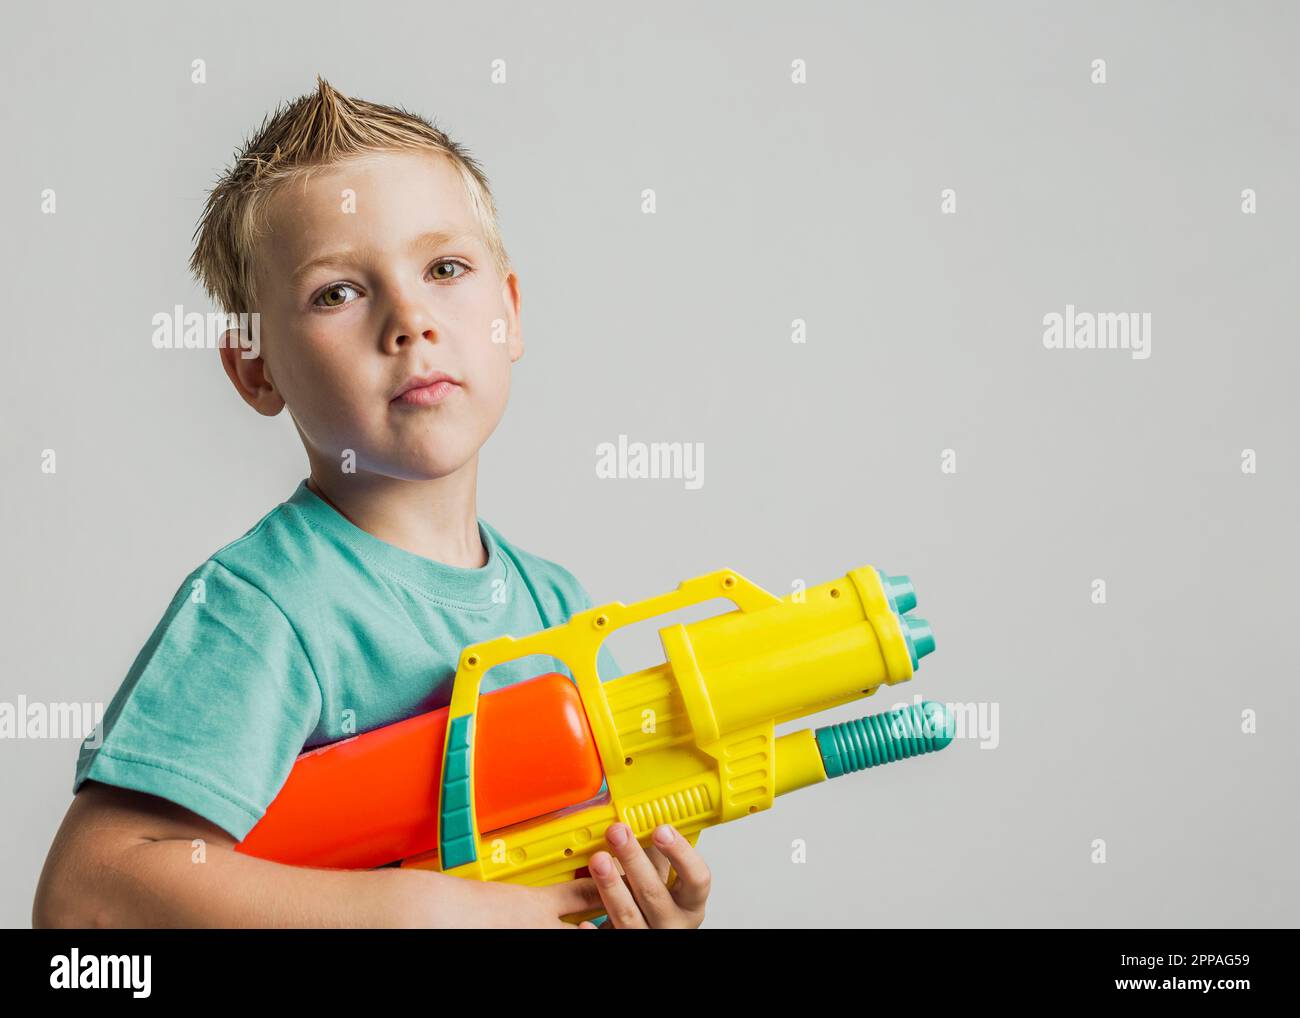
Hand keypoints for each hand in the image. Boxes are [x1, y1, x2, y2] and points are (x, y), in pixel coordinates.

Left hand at [578, 823, 708, 928]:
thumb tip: (646, 811)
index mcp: (690, 902)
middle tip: (617, 832)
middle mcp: (672, 922)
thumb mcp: (668, 880)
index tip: (661, 830)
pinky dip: (595, 931)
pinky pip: (608, 938)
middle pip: (654, 893)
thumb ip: (659, 854)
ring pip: (628, 915)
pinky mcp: (624, 944)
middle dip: (633, 859)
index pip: (696, 878)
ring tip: (598, 860)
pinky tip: (585, 920)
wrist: (651, 933)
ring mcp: (648, 936)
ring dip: (611, 885)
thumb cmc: (659, 904)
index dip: (681, 854)